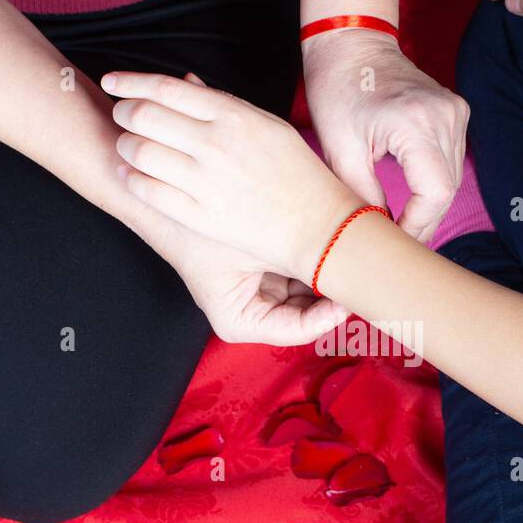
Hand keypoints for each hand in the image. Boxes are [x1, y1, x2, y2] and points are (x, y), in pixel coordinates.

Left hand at [103, 71, 361, 284]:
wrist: (319, 226)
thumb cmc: (298, 173)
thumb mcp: (267, 125)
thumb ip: (224, 103)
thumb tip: (184, 83)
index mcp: (233, 116)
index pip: (166, 89)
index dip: (131, 82)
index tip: (113, 82)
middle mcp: (215, 145)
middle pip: (145, 117)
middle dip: (124, 113)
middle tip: (121, 115)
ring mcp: (205, 182)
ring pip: (140, 153)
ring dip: (125, 145)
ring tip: (128, 147)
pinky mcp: (200, 215)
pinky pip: (149, 191)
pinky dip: (132, 179)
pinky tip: (131, 175)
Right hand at [122, 185, 348, 346]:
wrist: (157, 193)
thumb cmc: (197, 223)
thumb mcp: (257, 244)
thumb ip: (302, 263)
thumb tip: (354, 277)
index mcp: (239, 322)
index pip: (301, 330)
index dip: (331, 314)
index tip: (353, 294)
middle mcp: (248, 312)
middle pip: (306, 311)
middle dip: (333, 292)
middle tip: (365, 275)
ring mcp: (256, 288)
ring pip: (305, 288)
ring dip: (325, 272)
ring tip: (352, 256)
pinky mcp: (260, 266)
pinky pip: (296, 267)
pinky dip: (311, 255)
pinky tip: (330, 238)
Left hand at [303, 29, 468, 242]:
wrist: (352, 45)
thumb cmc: (337, 91)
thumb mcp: (340, 151)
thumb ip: (363, 195)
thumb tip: (380, 233)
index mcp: (414, 122)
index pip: (436, 193)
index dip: (418, 225)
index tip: (396, 241)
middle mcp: (445, 114)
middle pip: (448, 189)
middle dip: (424, 221)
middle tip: (397, 243)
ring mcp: (455, 111)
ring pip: (453, 178)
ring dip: (431, 206)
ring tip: (404, 227)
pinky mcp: (456, 111)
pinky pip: (452, 161)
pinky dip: (435, 184)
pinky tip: (415, 201)